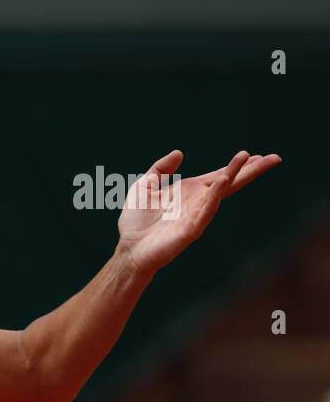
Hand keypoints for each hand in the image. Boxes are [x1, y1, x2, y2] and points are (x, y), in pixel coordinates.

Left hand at [115, 149, 281, 278]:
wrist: (129, 248)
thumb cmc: (136, 221)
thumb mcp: (145, 186)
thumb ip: (161, 169)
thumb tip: (179, 153)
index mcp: (189, 191)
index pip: (219, 176)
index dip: (235, 166)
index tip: (254, 154)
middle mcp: (197, 202)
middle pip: (229, 182)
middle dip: (250, 170)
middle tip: (274, 157)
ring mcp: (197, 215)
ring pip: (221, 192)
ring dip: (234, 176)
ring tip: (249, 160)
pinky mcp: (191, 229)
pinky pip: (206, 210)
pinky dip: (215, 195)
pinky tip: (224, 181)